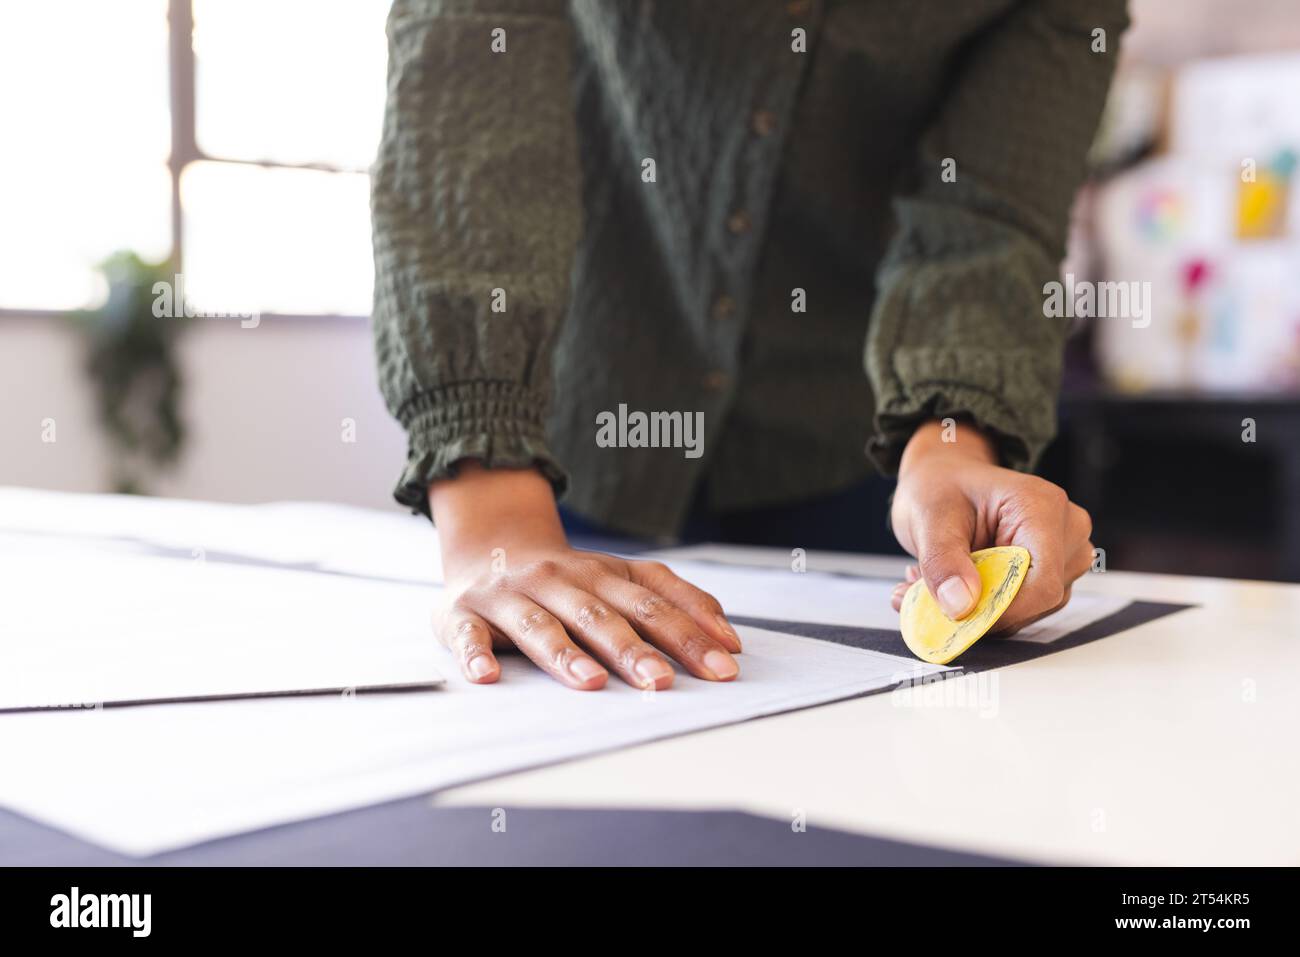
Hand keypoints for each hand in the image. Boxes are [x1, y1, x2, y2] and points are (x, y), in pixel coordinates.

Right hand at [429, 462, 740, 689]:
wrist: (489, 545)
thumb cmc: (568, 578)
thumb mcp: (623, 577)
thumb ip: (677, 600)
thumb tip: (729, 640)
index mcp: (602, 575)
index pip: (652, 605)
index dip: (688, 635)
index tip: (722, 667)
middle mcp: (559, 580)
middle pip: (599, 616)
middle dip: (632, 649)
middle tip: (660, 682)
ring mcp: (511, 595)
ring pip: (540, 624)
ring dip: (564, 654)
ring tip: (589, 681)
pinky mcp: (464, 612)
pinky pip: (467, 634)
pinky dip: (474, 652)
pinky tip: (487, 675)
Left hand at [888, 420, 1093, 633]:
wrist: (947, 478)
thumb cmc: (942, 486)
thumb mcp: (929, 517)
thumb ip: (942, 561)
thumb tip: (960, 606)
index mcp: (1042, 507)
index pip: (1042, 583)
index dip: (1001, 610)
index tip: (955, 616)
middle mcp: (1067, 529)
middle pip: (1039, 600)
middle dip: (981, 608)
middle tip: (923, 594)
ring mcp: (1066, 553)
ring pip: (1033, 609)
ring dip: (979, 607)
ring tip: (936, 582)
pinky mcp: (1054, 571)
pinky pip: (1025, 607)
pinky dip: (986, 605)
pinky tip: (956, 583)